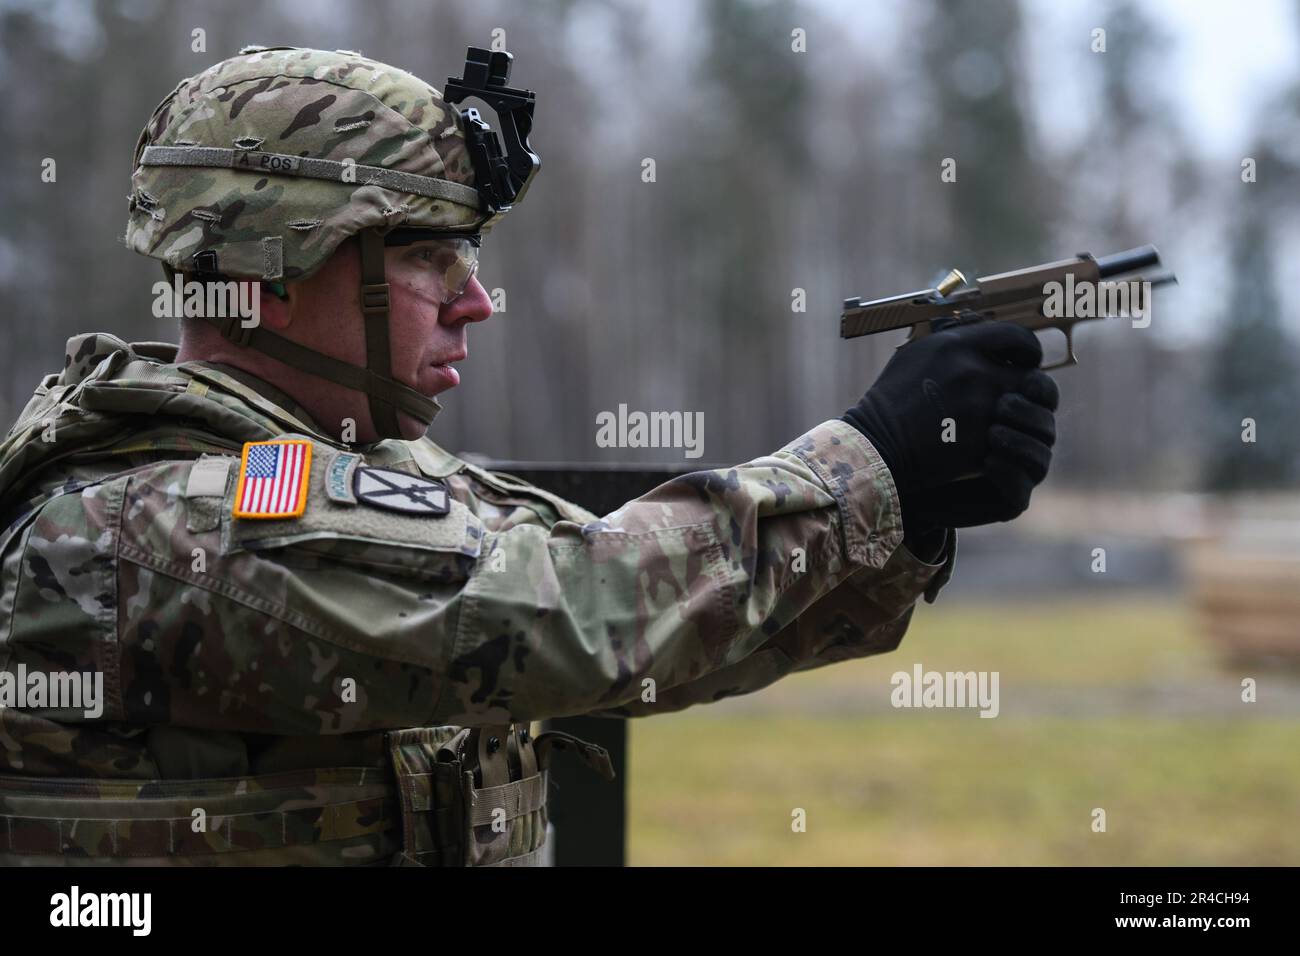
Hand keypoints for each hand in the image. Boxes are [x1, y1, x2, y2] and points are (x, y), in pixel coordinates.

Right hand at [841, 316, 1058, 532]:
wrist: (875, 446)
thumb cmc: (890, 400)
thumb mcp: (914, 354)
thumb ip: (952, 340)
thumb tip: (982, 332)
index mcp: (956, 345)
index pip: (1016, 336)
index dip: (1028, 349)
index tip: (1027, 359)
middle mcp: (972, 372)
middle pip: (1028, 375)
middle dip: (1027, 387)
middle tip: (1018, 396)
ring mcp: (979, 409)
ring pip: (1025, 411)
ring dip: (1020, 416)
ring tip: (1007, 421)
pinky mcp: (981, 442)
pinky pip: (1011, 439)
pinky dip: (1004, 442)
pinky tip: (991, 444)